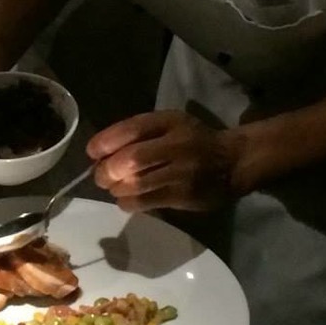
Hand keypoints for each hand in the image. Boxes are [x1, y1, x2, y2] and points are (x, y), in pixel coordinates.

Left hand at [86, 111, 249, 212]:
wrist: (233, 162)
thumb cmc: (193, 140)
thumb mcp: (170, 124)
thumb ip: (139, 131)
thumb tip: (100, 150)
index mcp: (171, 121)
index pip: (132, 129)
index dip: (106, 141)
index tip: (92, 152)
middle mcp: (177, 145)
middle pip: (131, 159)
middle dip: (107, 170)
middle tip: (101, 176)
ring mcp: (183, 172)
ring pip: (136, 184)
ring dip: (116, 188)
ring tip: (114, 187)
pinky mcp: (184, 196)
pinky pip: (146, 202)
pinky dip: (128, 202)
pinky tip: (126, 199)